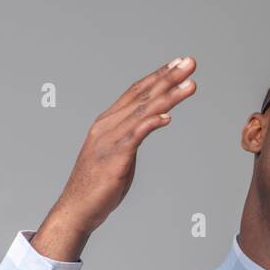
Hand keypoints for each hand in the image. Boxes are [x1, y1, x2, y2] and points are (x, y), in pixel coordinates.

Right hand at [31, 56, 197, 260]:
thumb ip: (132, 136)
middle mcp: (108, 125)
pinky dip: (152, 123)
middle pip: (143, 95)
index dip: (158, 76)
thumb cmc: (98, 185)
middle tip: (190, 62)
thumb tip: (153, 123)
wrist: (78, 207)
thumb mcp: (118, 153)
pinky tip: (168, 116)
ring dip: (169, 95)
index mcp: (108, 121)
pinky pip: (136, 136)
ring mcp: (110, 140)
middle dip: (169, 77)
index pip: (136, 92)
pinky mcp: (115, 157)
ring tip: (190, 84)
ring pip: (144, 111)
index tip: (178, 64)